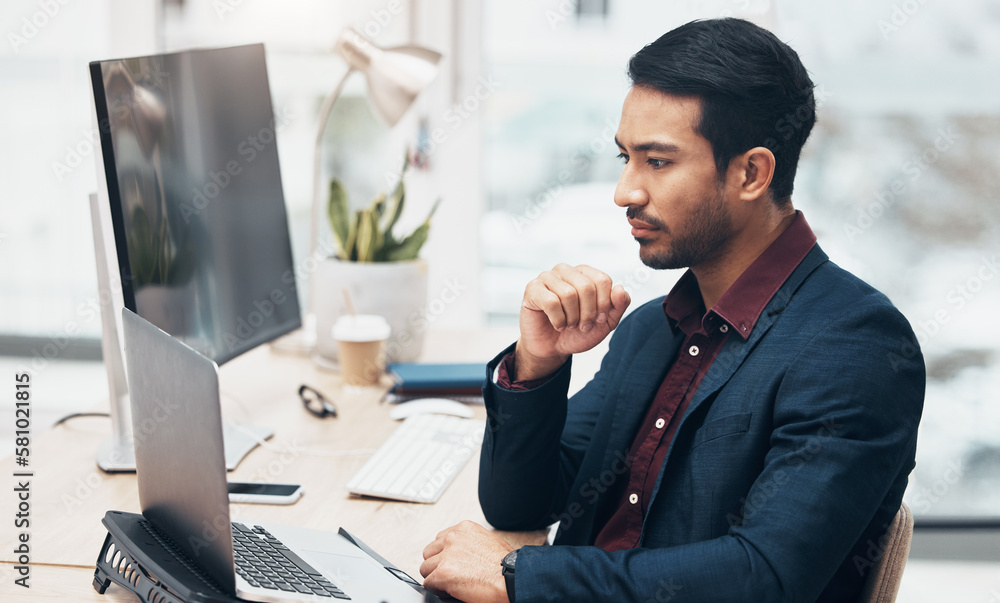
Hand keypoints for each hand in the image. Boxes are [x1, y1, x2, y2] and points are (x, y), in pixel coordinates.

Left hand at [420, 520, 513, 602]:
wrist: (513, 579)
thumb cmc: (508, 565)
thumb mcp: (488, 542)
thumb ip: (469, 543)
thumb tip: (461, 555)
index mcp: (465, 528)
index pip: (440, 539)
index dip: (444, 555)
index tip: (452, 565)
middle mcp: (453, 537)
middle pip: (430, 552)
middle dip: (437, 565)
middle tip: (450, 576)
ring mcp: (447, 555)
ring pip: (426, 568)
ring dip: (436, 578)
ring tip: (451, 585)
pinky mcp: (443, 573)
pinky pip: (428, 584)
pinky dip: (438, 590)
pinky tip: (451, 592)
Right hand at [516, 264, 630, 379]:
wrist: (553, 348)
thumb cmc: (578, 332)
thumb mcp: (605, 323)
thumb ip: (618, 305)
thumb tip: (620, 288)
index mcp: (585, 273)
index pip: (603, 280)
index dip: (604, 305)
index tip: (600, 320)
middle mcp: (566, 270)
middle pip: (586, 286)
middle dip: (588, 313)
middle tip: (583, 326)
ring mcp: (547, 277)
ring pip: (568, 294)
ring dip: (572, 318)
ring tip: (569, 325)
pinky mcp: (532, 288)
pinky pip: (550, 301)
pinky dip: (558, 320)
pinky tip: (557, 324)